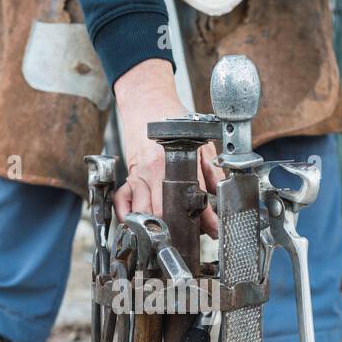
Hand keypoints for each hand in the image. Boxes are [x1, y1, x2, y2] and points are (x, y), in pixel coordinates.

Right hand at [113, 58, 220, 237]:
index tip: (213, 232)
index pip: (192, 200)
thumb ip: (212, 172)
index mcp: (176, 165)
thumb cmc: (174, 124)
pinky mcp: (129, 176)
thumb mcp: (201, 144)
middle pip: (163, 212)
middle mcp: (155, 173)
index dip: (205, 220)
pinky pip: (121, 201)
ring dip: (152, 227)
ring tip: (166, 237)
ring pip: (142, 211)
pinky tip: (136, 224)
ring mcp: (139, 176)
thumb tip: (220, 196)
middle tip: (189, 238)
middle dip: (176, 229)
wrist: (148, 103)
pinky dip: (126, 216)